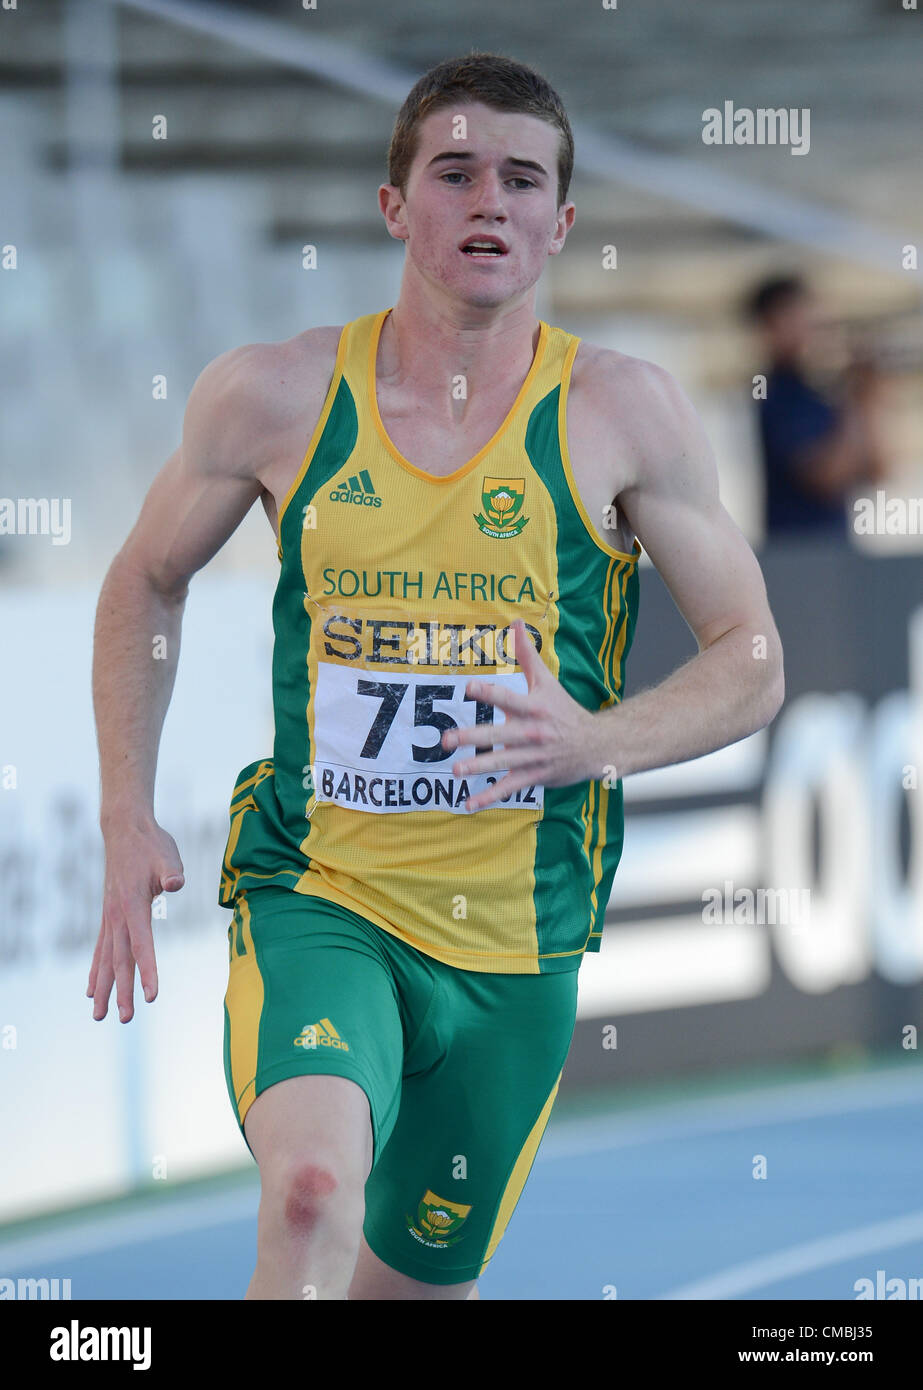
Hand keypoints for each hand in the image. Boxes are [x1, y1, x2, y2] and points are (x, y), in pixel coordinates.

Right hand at [88, 817, 184, 1021]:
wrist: (125, 830)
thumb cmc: (151, 844)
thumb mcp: (167, 855)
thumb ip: (171, 872)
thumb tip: (175, 883)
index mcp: (133, 905)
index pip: (142, 944)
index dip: (148, 971)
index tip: (151, 996)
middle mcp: (117, 916)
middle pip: (120, 960)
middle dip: (122, 991)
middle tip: (125, 1018)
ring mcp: (110, 918)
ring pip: (105, 960)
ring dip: (103, 989)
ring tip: (99, 1016)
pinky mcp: (109, 917)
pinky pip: (100, 950)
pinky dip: (96, 971)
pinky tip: (91, 990)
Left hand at [441, 618, 604, 811]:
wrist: (597, 746)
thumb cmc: (566, 710)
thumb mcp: (547, 682)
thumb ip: (528, 655)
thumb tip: (515, 622)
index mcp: (534, 707)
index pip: (509, 698)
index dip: (489, 692)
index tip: (468, 687)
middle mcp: (533, 733)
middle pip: (500, 735)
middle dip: (472, 738)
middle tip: (447, 740)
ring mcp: (533, 757)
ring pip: (503, 763)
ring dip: (478, 768)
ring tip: (455, 771)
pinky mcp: (534, 777)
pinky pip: (509, 788)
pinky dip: (489, 798)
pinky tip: (468, 805)